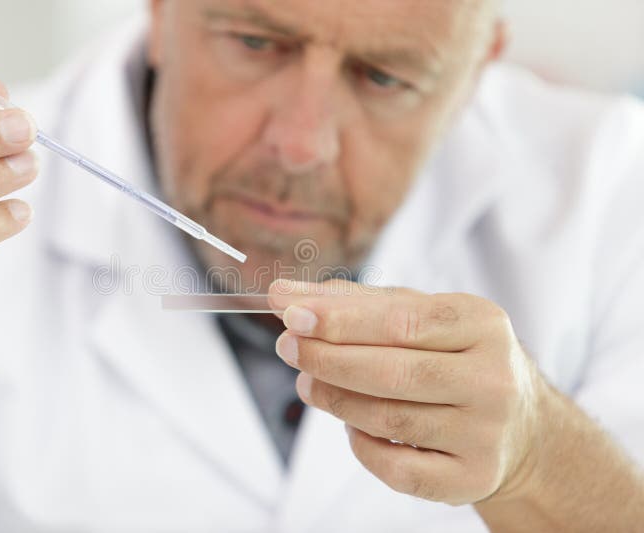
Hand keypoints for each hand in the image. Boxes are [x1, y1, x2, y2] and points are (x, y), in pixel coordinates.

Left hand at [268, 279, 545, 505]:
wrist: (520, 426)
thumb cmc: (452, 356)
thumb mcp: (417, 315)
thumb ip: (351, 302)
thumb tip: (282, 294)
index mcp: (482, 324)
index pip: (401, 320)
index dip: (340, 320)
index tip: (291, 314)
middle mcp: (492, 379)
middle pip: (391, 371)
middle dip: (326, 358)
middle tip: (287, 347)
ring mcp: (485, 433)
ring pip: (387, 419)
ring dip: (334, 399)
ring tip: (307, 381)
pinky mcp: (472, 477)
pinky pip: (397, 468)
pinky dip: (361, 445)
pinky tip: (349, 425)